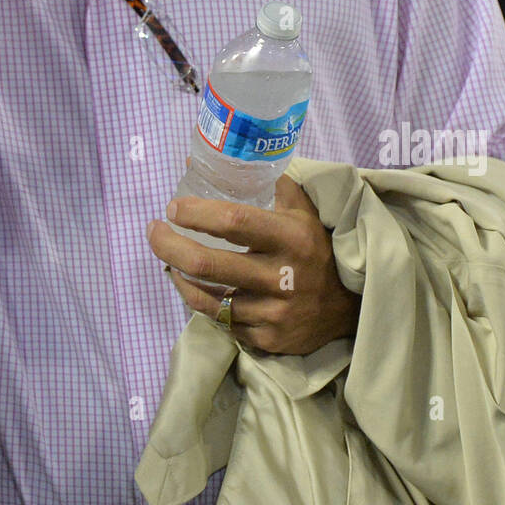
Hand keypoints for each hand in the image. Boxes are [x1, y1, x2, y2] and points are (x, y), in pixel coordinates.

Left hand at [146, 172, 360, 354]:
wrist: (350, 306)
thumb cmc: (317, 246)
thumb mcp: (304, 210)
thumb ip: (267, 184)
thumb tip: (210, 164)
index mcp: (292, 238)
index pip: (234, 222)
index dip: (197, 213)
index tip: (173, 207)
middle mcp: (282, 278)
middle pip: (209, 265)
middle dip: (170, 246)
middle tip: (154, 230)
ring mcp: (274, 313)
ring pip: (208, 298)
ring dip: (179, 275)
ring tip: (166, 257)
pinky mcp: (268, 340)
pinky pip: (221, 321)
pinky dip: (199, 300)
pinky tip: (189, 284)